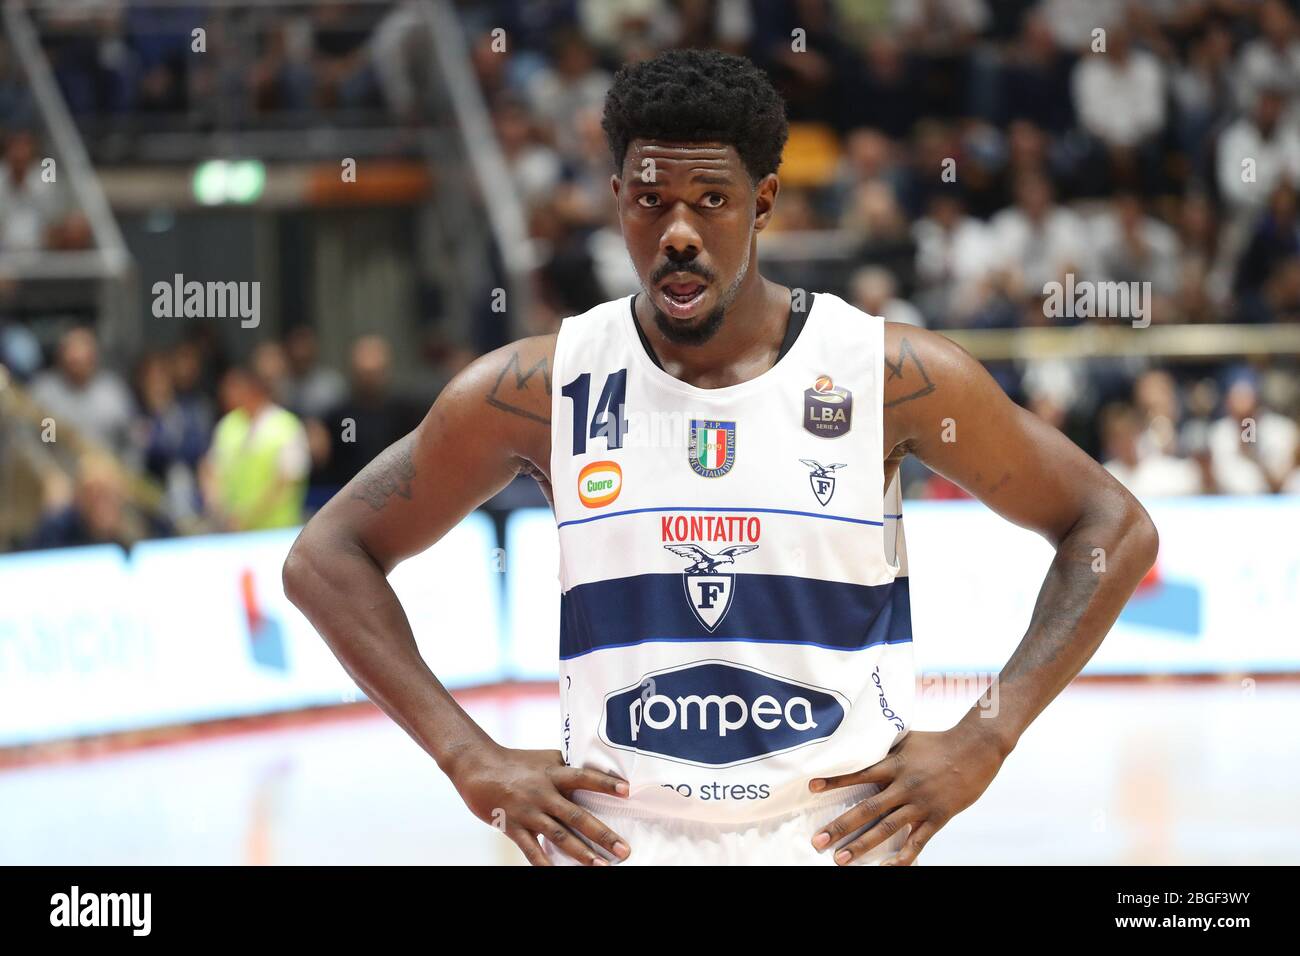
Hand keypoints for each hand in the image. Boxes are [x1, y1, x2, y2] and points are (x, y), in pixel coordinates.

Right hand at [448, 744, 631, 865]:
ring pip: (558, 835)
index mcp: (553, 772)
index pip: (584, 776)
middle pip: (576, 815)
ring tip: (600, 866)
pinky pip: (531, 850)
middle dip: (601, 834)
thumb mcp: (544, 758)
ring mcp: (528, 811)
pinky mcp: (512, 826)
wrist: (477, 766)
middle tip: (623, 850)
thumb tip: (594, 775)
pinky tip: (557, 874)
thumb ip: (566, 768)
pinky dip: (545, 864)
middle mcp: (543, 792)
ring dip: (581, 852)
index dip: (605, 783)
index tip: (627, 791)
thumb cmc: (515, 761)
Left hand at [808, 723, 1007, 864]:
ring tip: (841, 859)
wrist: (976, 748)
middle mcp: (904, 785)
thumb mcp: (908, 739)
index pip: (859, 774)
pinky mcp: (938, 817)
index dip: (835, 781)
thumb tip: (861, 744)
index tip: (811, 788)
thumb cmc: (939, 741)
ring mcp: (920, 803)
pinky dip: (902, 856)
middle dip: (840, 826)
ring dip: (861, 845)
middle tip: (818, 841)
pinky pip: (917, 841)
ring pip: (886, 828)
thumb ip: (885, 748)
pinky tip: (887, 867)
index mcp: (895, 764)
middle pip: (867, 809)